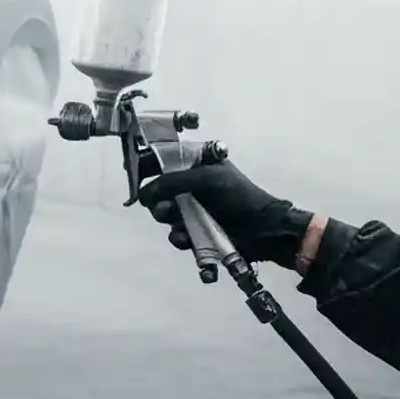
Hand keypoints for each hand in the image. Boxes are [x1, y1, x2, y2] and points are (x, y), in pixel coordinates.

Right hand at [137, 161, 309, 268]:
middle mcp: (189, 186)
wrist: (263, 230)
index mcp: (195, 165)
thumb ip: (172, 182)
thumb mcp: (207, 179)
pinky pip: (176, 235)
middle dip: (157, 200)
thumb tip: (144, 193)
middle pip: (157, 190)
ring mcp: (192, 209)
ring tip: (180, 224)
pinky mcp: (194, 231)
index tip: (136, 175)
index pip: (162, 160)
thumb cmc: (238, 196)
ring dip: (168, 220)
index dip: (147, 166)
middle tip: (167, 208)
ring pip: (163, 214)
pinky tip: (188, 239)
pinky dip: (179, 238)